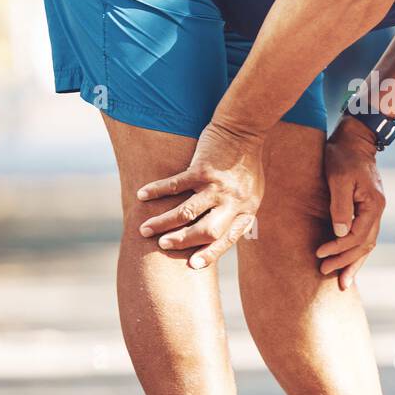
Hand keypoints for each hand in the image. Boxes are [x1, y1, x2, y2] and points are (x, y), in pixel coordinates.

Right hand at [135, 120, 264, 268]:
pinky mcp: (202, 168)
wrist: (245, 128)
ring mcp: (217, 186)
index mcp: (246, 210)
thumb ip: (238, 212)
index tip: (192, 266)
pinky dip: (157, 190)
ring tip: (145, 229)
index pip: (227, 239)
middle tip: (162, 245)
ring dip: (163, 223)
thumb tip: (223, 234)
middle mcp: (233, 201)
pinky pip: (175, 185)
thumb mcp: (253, 192)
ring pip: (186, 212)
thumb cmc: (247, 162)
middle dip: (182, 241)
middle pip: (206, 231)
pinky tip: (142, 195)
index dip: (209, 254)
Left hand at [316, 117, 386, 290]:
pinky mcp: (367, 209)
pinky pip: (364, 236)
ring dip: (354, 263)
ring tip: (342, 282)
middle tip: (325, 274)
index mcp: (373, 205)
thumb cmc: (343, 156)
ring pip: (367, 244)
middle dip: (346, 262)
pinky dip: (356, 252)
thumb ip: (340, 206)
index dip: (338, 248)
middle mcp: (378, 211)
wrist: (354, 139)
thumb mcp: (338, 178)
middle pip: (365, 245)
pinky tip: (348, 262)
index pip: (357, 236)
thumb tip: (340, 233)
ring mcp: (374, 211)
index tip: (319, 255)